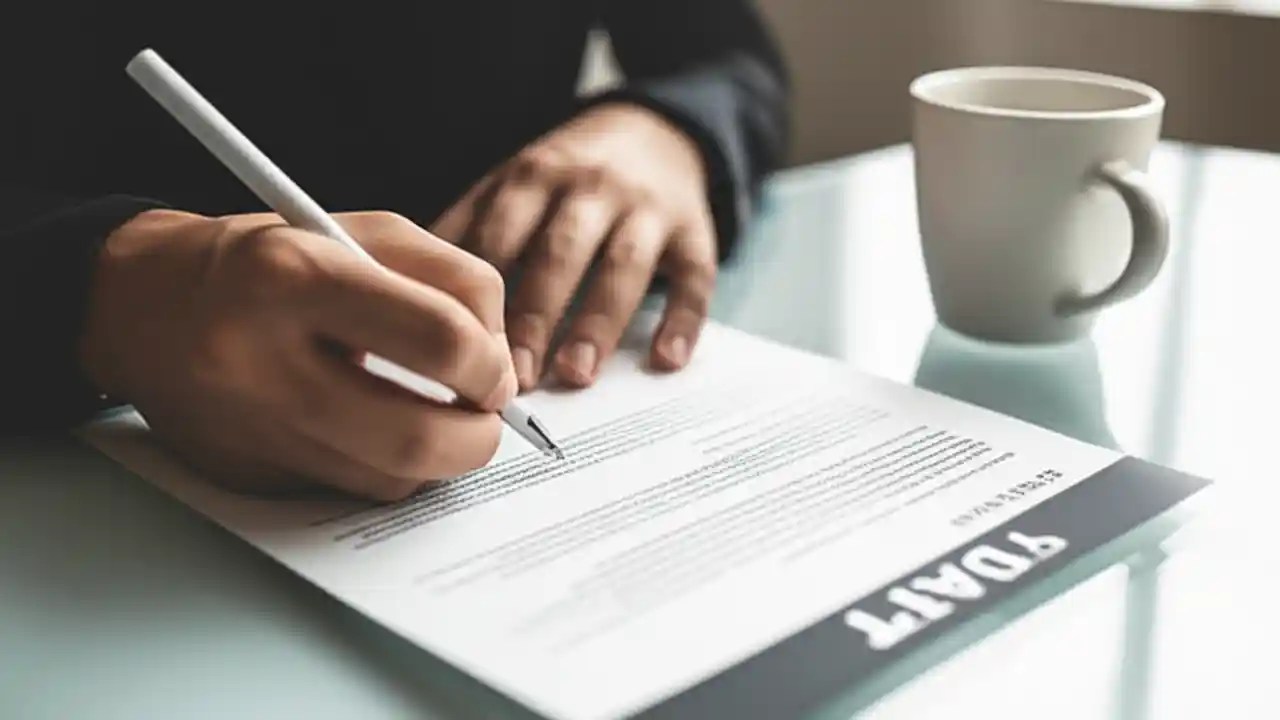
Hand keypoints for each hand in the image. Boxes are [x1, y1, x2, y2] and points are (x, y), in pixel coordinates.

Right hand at [81, 210, 515, 501]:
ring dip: (437, 456)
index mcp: (295, 277)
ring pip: (391, 479)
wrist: (145, 305)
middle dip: (479, 436)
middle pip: (418, 440)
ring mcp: (252, 431)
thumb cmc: (271, 259)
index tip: (495, 369)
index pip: (438, 338)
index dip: (491, 363)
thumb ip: (452, 281)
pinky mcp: (249, 477)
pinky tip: (374, 428)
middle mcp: (264, 362)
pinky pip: (351, 490)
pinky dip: (385, 466)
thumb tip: (504, 360)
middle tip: (486, 414)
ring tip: (434, 414)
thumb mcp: (362, 232)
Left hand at [433, 102, 716, 390]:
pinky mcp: (696, 231)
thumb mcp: (515, 182)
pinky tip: (666, 361)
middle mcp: (592, 188)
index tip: (456, 346)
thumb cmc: (567, 176)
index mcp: (535, 177)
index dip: (477, 292)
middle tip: (511, 376)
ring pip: (624, 265)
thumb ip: (469, 227)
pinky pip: (695, 277)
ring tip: (575, 374)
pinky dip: (684, 320)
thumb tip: (404, 287)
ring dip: (598, 321)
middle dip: (534, 314)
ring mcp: (648, 209)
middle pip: (560, 252)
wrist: (655, 130)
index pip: (501, 235)